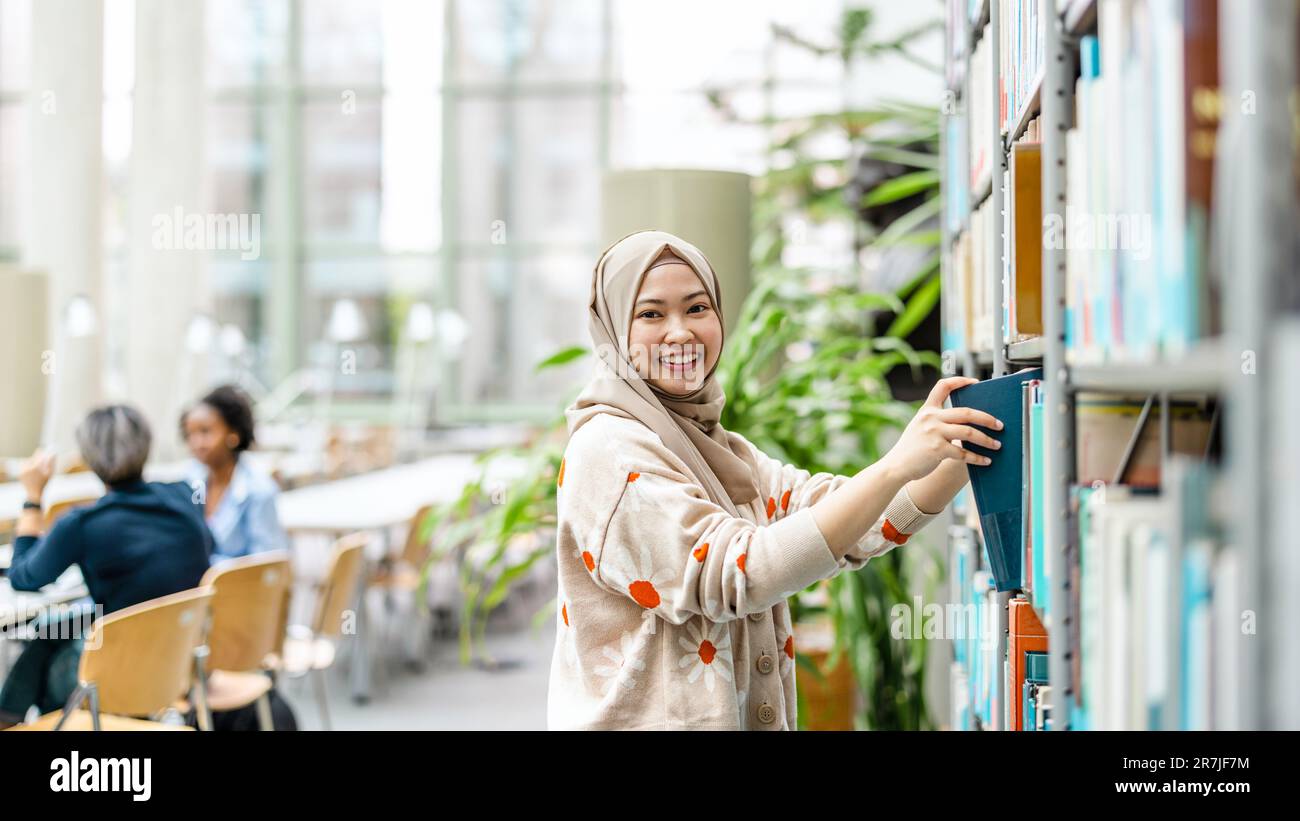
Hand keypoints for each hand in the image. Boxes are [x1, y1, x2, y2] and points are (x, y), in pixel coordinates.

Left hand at [19, 449, 55, 501]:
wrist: (34, 493)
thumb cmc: (44, 483)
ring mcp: (22, 470)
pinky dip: (29, 467)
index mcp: (35, 467)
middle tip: (42, 460)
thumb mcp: (50, 473)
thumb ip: (51, 462)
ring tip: (38, 468)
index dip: (41, 452)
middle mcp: (27, 467)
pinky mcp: (20, 473)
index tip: (44, 449)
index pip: (38, 455)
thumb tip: (54, 454)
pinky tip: (33, 472)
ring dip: (33, 462)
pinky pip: (25, 466)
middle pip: (33, 458)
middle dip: (38, 458)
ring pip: (28, 462)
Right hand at [882, 377, 1004, 482]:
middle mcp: (931, 418)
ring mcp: (934, 433)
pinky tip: (985, 460)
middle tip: (1000, 425)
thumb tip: (966, 422)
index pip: (943, 386)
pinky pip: (963, 452)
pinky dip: (977, 457)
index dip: (960, 381)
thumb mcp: (920, 426)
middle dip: (987, 419)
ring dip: (986, 440)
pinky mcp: (937, 449)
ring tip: (996, 445)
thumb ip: (938, 420)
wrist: (896, 466)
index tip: (975, 382)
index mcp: (927, 409)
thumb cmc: (911, 448)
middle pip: (967, 412)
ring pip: (969, 432)